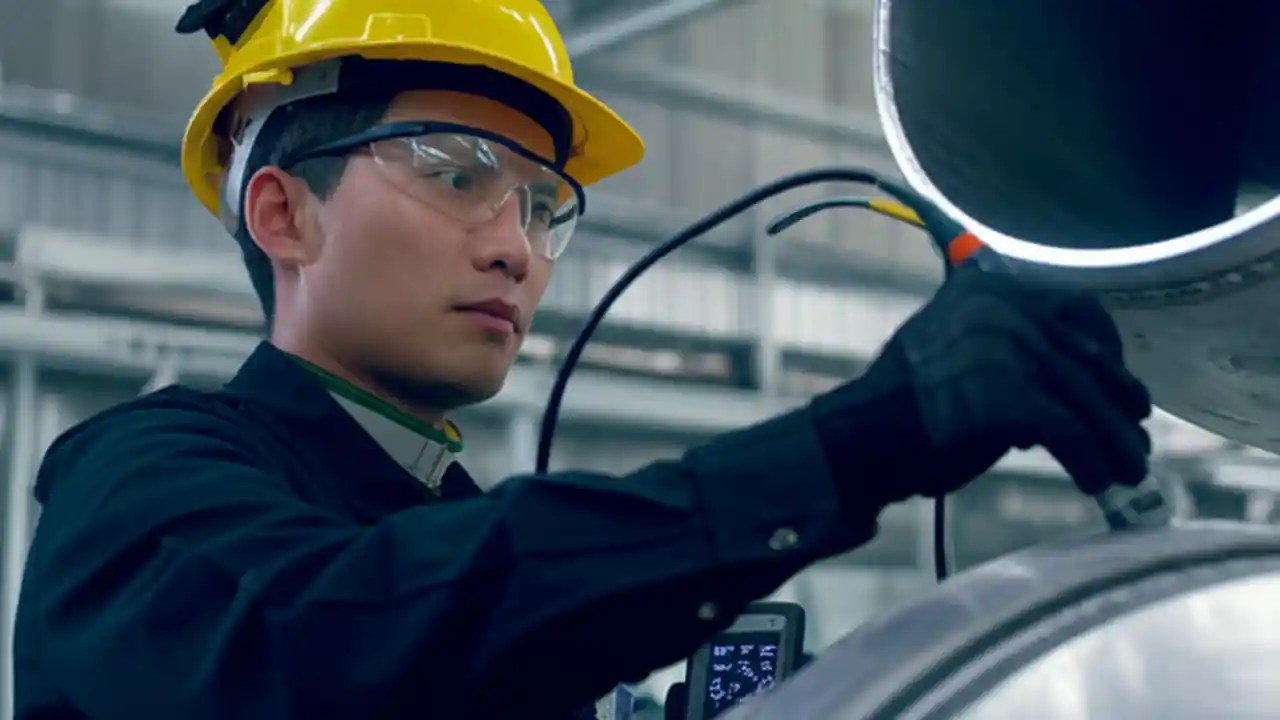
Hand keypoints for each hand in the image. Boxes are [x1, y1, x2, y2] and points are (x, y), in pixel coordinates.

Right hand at [810, 264, 1151, 510]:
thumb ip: (1005, 345)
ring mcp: (1006, 348)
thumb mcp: (954, 347)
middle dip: (1118, 401)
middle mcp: (1000, 307)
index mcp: (987, 288)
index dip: (1106, 347)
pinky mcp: (1010, 394)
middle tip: (1135, 434)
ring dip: (1113, 440)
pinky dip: (1088, 459)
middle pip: (1084, 356)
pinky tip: (1094, 482)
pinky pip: (1069, 430)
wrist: (860, 438)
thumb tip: (1075, 375)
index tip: (1116, 380)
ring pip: (1084, 397)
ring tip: (1127, 470)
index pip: (1074, 306)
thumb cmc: (904, 404)